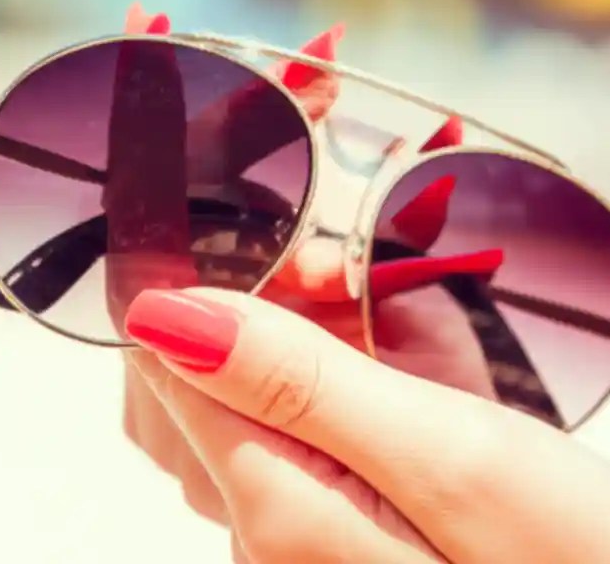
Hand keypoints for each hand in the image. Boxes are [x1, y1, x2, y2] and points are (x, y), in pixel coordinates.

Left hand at [116, 4, 498, 527]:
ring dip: (295, 243)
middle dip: (242, 208)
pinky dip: (342, 295)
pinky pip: (310, 374)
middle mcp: (269, 505)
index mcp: (277, 501)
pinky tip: (396, 255)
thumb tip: (158, 309)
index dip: (178, 211)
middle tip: (313, 105)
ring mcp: (307, 497)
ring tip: (358, 155)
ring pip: (253, 342)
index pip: (167, 331)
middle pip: (198, 329)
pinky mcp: (349, 485)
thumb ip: (302, 388)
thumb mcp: (451, 462)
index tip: (204, 107)